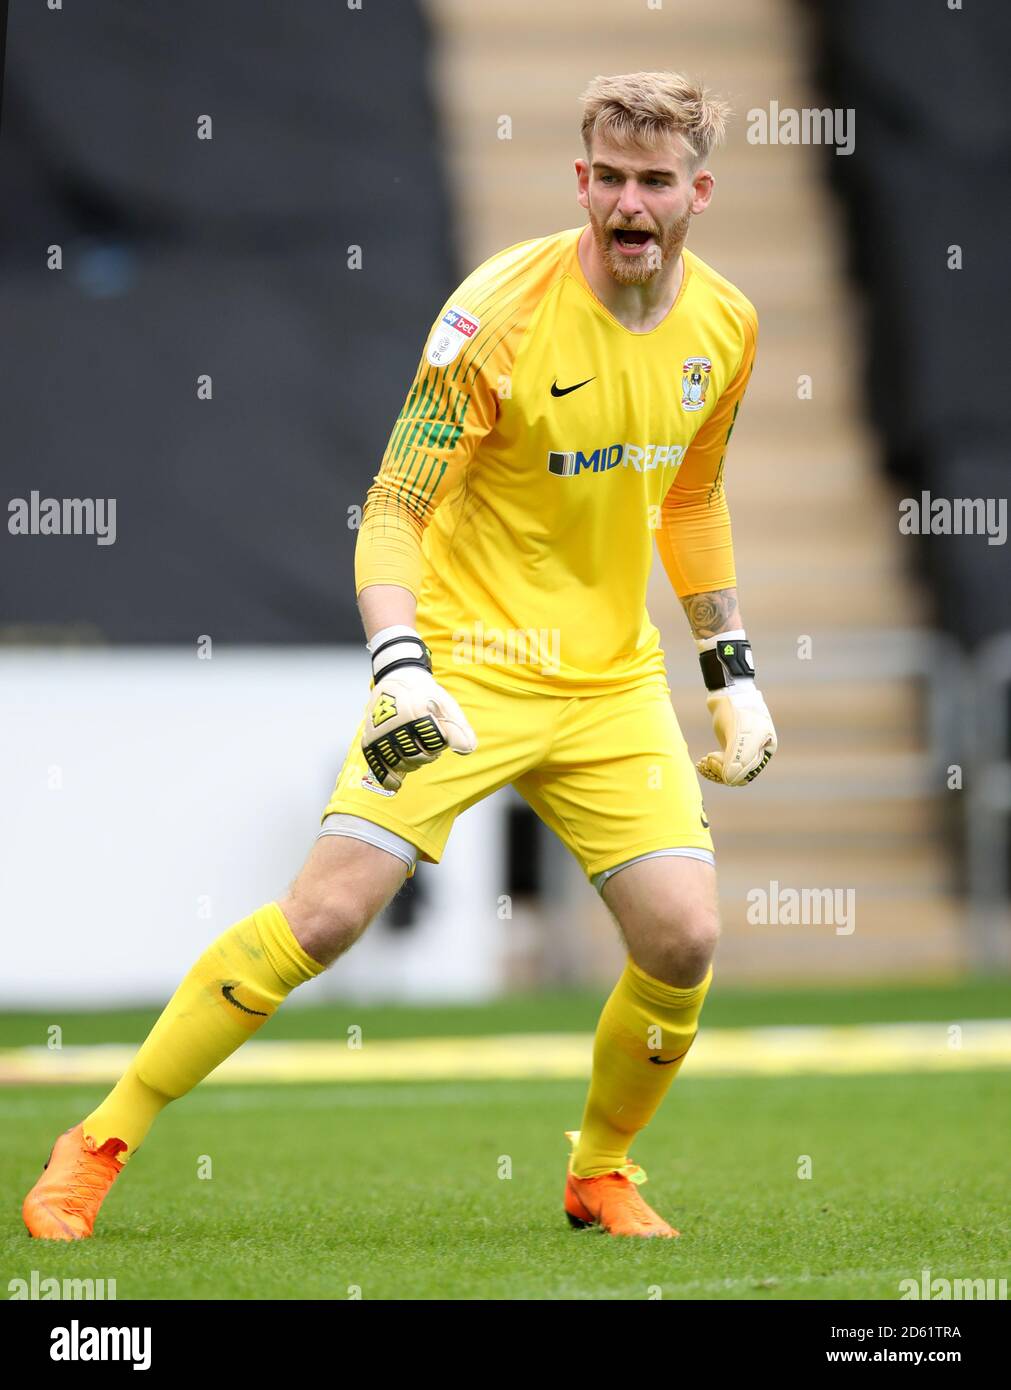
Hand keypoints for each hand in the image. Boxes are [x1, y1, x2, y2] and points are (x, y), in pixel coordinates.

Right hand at [362, 635, 476, 791]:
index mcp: (417, 711)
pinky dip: (388, 777)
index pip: (435, 742)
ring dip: (412, 763)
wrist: (397, 678)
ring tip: (415, 751)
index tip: (439, 733)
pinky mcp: (369, 739)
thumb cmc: (425, 695)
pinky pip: (377, 765)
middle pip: (418, 756)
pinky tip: (397, 783)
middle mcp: (395, 722)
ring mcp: (380, 732)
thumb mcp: (446, 705)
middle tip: (428, 745)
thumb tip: (468, 749)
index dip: (441, 742)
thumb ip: (459, 728)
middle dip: (428, 755)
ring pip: (401, 763)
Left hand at [696, 681, 776, 785]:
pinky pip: (724, 765)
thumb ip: (737, 758)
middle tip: (704, 762)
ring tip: (701, 764)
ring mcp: (745, 749)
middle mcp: (758, 751)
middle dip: (719, 773)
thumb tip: (729, 780)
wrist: (727, 691)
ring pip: (730, 772)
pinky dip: (712, 766)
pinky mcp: (733, 746)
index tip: (712, 757)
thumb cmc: (736, 709)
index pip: (746, 774)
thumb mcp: (738, 734)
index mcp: (766, 750)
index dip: (727, 772)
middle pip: (738, 775)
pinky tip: (701, 762)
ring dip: (714, 771)